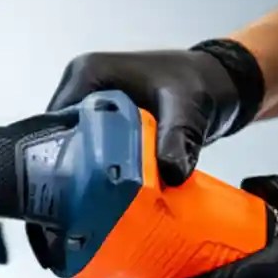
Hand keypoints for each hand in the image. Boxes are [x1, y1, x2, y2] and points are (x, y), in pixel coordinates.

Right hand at [48, 49, 242, 184]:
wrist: (222, 83)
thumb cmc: (202, 81)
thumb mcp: (188, 108)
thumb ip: (177, 137)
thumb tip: (170, 172)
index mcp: (88, 74)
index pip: (54, 121)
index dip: (59, 155)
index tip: (70, 186)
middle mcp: (81, 89)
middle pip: (58, 138)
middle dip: (70, 169)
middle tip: (80, 203)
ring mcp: (90, 107)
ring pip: (72, 148)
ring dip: (83, 174)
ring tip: (89, 204)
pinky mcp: (102, 124)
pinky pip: (90, 151)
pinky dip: (98, 172)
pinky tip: (104, 196)